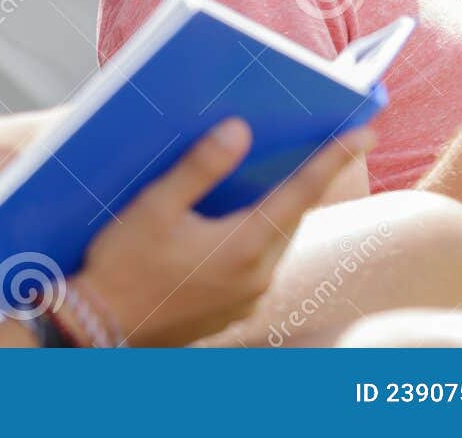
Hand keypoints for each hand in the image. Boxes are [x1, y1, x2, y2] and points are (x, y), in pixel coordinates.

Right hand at [75, 118, 373, 346]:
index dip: (332, 159)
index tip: (364, 132)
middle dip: (304, 182)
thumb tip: (239, 131)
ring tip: (274, 179)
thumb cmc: (122, 266)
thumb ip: (200, 168)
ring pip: (275, 242)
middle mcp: (256, 276)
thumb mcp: (155, 206)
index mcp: (242, 246)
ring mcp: (246, 298)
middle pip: (292, 218)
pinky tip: (234, 222)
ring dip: (277, 210)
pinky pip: (258, 264)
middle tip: (318, 147)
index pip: (301, 193)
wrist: (98, 331)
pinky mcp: (231, 311)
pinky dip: (256, 236)